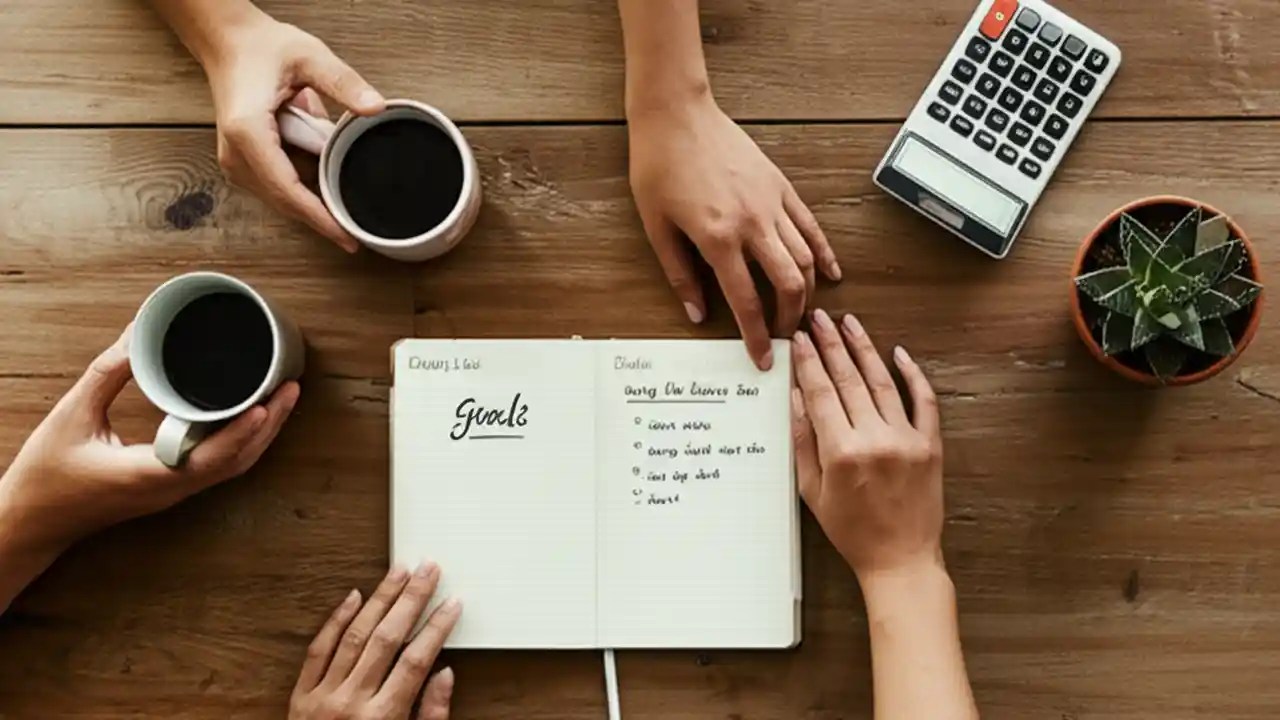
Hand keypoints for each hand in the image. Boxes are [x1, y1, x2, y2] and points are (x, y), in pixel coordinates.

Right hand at [0, 326, 299, 555]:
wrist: (31, 521)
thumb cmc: (47, 474)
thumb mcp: (72, 416)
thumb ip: (107, 375)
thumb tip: (137, 335)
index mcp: (149, 475)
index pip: (211, 458)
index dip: (243, 433)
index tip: (266, 405)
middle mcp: (170, 489)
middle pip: (236, 461)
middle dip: (268, 425)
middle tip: (290, 388)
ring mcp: (173, 492)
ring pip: (231, 467)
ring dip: (260, 434)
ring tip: (281, 398)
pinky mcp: (170, 488)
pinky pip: (216, 466)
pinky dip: (240, 442)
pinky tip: (250, 418)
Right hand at [203, 10, 384, 250]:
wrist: (230, 42)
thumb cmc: (263, 48)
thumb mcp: (310, 58)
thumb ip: (344, 83)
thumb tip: (375, 107)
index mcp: (248, 133)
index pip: (288, 191)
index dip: (320, 219)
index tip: (346, 238)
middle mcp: (236, 154)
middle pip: (285, 202)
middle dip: (321, 218)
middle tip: (359, 231)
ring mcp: (236, 161)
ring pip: (282, 198)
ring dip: (313, 202)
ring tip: (347, 206)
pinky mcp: (243, 162)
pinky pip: (278, 186)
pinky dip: (303, 189)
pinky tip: (326, 186)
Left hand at [290, 564, 462, 719]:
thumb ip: (430, 716)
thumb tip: (446, 674)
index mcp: (383, 719)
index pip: (417, 660)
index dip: (437, 627)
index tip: (453, 604)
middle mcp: (351, 703)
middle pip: (388, 638)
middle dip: (412, 599)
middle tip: (429, 570)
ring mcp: (322, 697)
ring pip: (354, 635)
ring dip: (380, 598)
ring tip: (399, 572)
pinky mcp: (300, 697)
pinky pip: (318, 649)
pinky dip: (336, 620)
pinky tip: (354, 596)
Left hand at [627, 93, 840, 369]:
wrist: (676, 115)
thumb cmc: (659, 167)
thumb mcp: (656, 226)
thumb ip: (680, 274)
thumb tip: (697, 314)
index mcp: (717, 238)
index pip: (745, 301)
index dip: (756, 336)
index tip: (762, 359)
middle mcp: (752, 224)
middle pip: (788, 284)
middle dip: (790, 319)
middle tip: (785, 338)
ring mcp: (771, 203)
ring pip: (805, 258)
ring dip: (807, 291)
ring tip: (800, 312)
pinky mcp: (780, 187)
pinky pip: (810, 226)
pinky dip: (824, 253)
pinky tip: (831, 273)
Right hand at [790, 309, 943, 578]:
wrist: (901, 559)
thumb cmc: (852, 531)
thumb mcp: (812, 491)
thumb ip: (803, 441)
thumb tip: (795, 397)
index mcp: (841, 451)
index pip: (820, 392)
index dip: (808, 362)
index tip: (799, 338)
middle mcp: (875, 439)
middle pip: (849, 379)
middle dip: (831, 345)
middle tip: (820, 318)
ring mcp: (906, 439)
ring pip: (882, 382)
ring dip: (865, 349)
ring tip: (850, 324)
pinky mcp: (930, 445)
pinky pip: (924, 402)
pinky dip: (913, 375)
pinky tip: (899, 353)